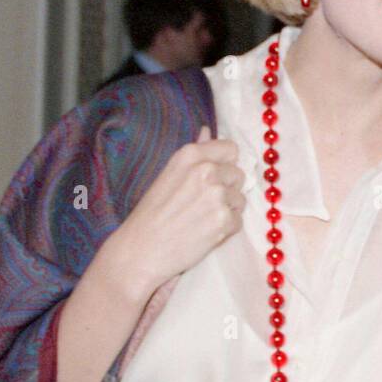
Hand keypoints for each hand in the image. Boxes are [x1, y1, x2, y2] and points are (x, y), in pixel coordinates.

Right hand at [102, 125, 246, 300]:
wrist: (141, 251)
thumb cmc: (152, 214)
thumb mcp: (169, 175)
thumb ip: (195, 153)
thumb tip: (208, 130)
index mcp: (190, 155)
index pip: (231, 148)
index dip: (225, 164)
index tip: (213, 178)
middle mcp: (206, 170)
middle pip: (238, 174)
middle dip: (227, 188)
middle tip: (202, 204)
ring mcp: (217, 195)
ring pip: (240, 198)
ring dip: (227, 209)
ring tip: (202, 219)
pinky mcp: (225, 220)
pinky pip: (239, 220)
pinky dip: (226, 228)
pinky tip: (205, 232)